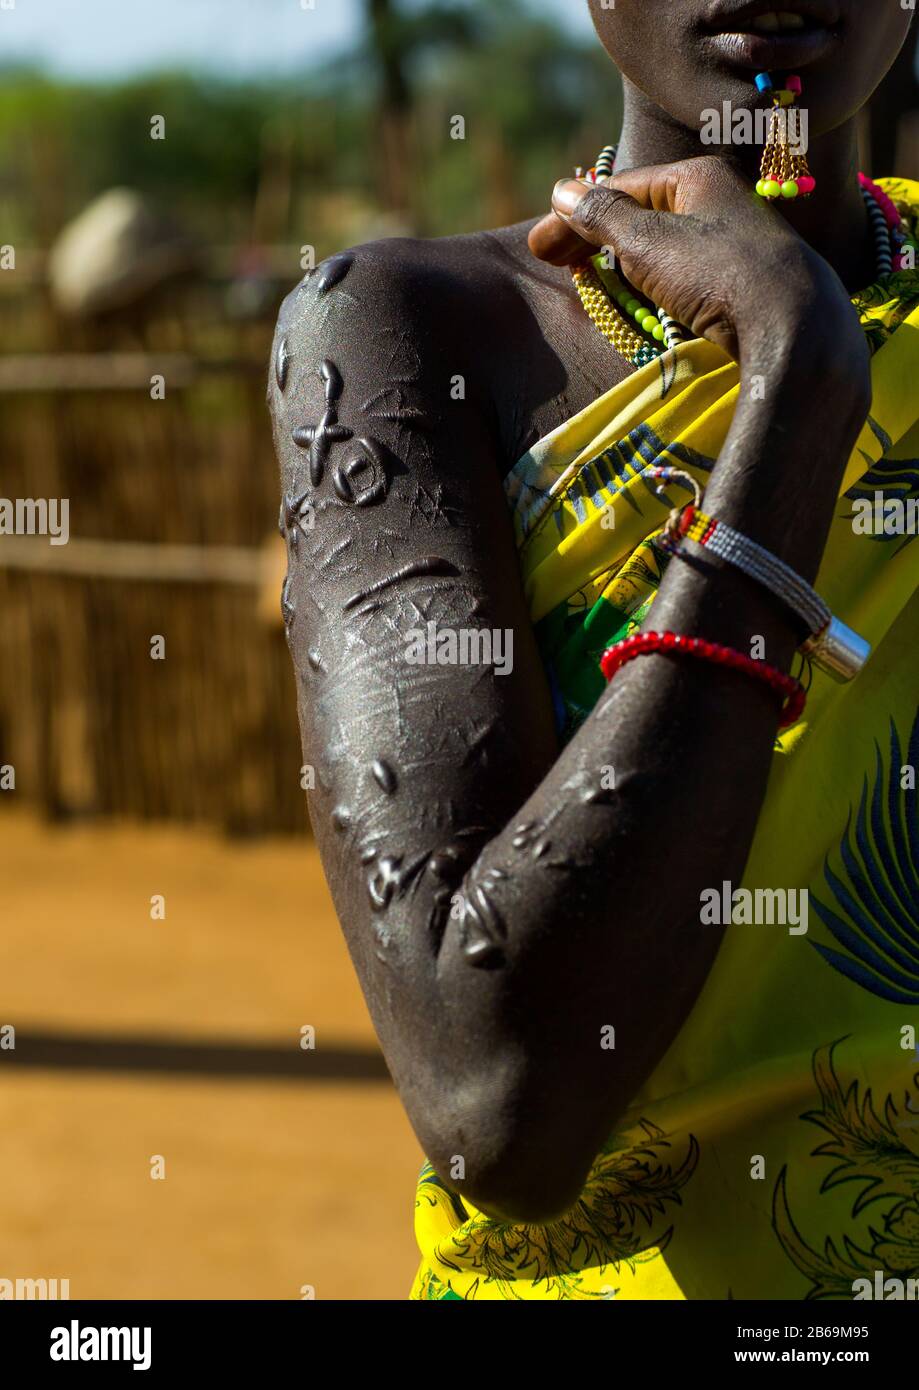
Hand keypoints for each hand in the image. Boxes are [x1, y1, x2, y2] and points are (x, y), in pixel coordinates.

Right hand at [529, 156, 864, 368]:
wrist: (792, 324)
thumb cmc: (717, 273)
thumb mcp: (647, 240)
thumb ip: (602, 216)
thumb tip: (564, 190)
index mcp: (697, 177)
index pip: (620, 188)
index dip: (574, 215)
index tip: (538, 247)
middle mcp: (718, 201)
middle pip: (639, 215)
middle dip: (591, 239)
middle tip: (550, 263)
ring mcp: (733, 242)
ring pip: (661, 246)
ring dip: (619, 263)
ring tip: (587, 281)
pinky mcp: (742, 281)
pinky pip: (682, 273)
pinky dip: (650, 283)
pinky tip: (636, 299)